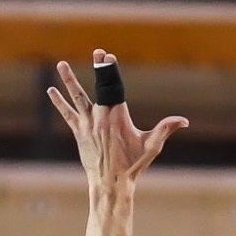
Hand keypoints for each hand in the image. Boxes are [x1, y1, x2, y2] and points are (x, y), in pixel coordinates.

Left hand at [47, 50, 186, 187]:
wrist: (111, 183)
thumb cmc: (133, 165)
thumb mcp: (152, 146)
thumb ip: (166, 129)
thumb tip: (184, 121)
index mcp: (118, 118)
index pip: (115, 89)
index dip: (111, 71)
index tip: (109, 57)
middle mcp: (101, 118)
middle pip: (99, 87)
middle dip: (100, 68)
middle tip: (98, 52)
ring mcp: (88, 125)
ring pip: (78, 98)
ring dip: (70, 80)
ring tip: (61, 64)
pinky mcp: (79, 132)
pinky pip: (68, 114)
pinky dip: (59, 102)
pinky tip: (51, 91)